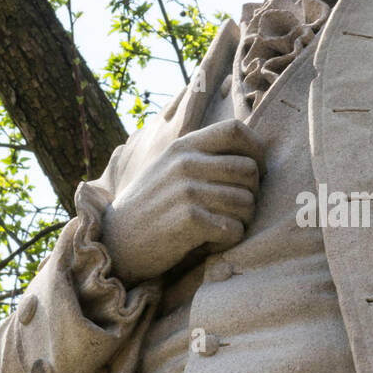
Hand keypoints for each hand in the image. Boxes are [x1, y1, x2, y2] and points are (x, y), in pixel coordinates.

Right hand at [100, 119, 266, 284]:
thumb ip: (202, 156)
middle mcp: (185, 164)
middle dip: (252, 194)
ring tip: (220, 228)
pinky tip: (209, 242)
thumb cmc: (152, 207)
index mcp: (183, 146)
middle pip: (250, 170)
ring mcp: (186, 191)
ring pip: (247, 203)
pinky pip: (234, 230)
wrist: (116, 242)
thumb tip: (253, 154)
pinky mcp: (189, 220)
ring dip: (242, 222)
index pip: (236, 130)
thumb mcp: (169, 168)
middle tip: (236, 210)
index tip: (256, 170)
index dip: (257, 149)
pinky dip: (228, 241)